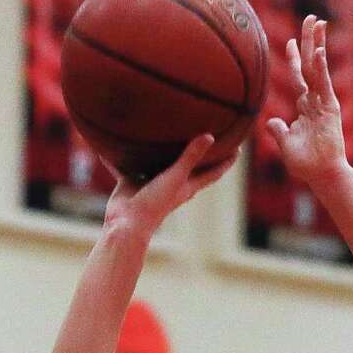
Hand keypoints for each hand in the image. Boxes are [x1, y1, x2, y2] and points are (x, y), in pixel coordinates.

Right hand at [103, 132, 236, 240]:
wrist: (126, 224)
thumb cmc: (155, 204)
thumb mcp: (175, 178)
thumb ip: (190, 157)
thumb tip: (210, 136)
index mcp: (186, 186)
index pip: (212, 173)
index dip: (226, 162)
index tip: (238, 148)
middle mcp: (171, 184)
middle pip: (188, 166)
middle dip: (197, 152)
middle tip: (205, 130)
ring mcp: (151, 183)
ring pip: (156, 163)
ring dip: (158, 150)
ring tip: (161, 129)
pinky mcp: (131, 183)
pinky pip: (126, 166)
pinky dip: (120, 156)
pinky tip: (113, 142)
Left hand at [266, 16, 349, 191]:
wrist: (321, 174)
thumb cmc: (305, 163)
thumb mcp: (286, 144)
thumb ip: (279, 131)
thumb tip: (270, 122)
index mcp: (305, 106)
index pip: (298, 76)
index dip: (294, 59)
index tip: (290, 42)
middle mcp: (315, 99)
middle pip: (310, 64)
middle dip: (310, 41)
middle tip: (310, 18)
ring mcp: (323, 101)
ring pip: (317, 68)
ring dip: (317, 44)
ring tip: (318, 22)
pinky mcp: (330, 108)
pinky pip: (323, 84)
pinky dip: (321, 68)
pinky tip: (319, 51)